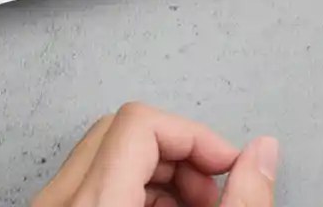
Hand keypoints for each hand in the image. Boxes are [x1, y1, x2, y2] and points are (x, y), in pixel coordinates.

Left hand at [32, 102, 278, 206]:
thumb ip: (241, 200)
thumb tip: (262, 156)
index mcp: (94, 205)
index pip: (141, 122)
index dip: (194, 135)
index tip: (226, 164)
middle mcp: (60, 205)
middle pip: (122, 132)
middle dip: (181, 154)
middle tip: (215, 191)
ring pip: (105, 158)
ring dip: (161, 175)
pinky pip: (92, 187)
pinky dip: (134, 193)